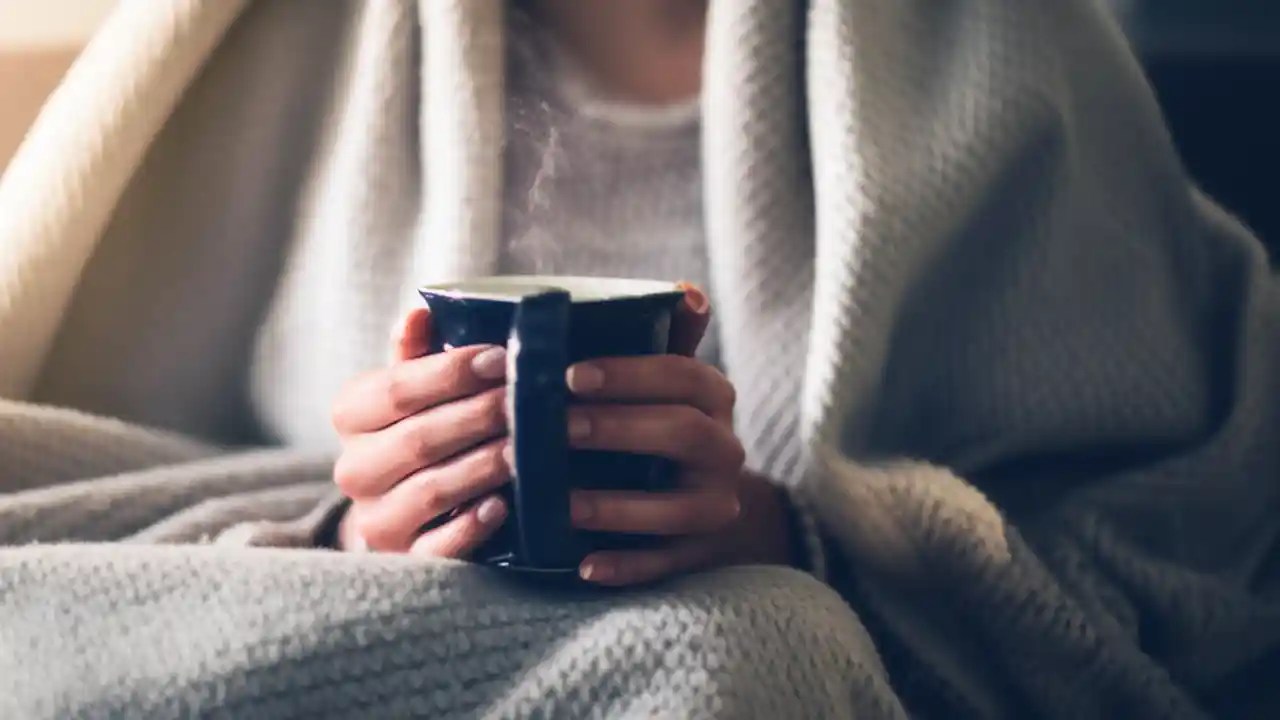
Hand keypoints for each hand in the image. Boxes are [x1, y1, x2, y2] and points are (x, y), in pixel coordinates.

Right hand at [329, 308, 513, 555]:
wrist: (407, 513)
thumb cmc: (422, 431)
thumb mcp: (414, 390)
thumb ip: (416, 354)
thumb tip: (418, 312)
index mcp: (351, 415)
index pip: (397, 390)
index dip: (451, 372)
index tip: (501, 358)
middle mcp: (354, 469)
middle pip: (418, 439)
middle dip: (478, 416)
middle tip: (527, 400)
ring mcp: (376, 520)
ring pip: (431, 490)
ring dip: (484, 466)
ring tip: (527, 447)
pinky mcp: (405, 560)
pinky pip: (438, 547)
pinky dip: (471, 525)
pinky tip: (504, 505)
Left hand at [565, 286, 797, 584]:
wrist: (702, 496)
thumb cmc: (660, 419)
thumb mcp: (667, 377)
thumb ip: (668, 335)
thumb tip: (684, 292)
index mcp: (714, 396)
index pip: (682, 375)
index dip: (629, 374)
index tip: (570, 375)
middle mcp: (725, 449)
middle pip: (682, 434)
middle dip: (617, 429)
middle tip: (555, 428)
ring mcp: (715, 505)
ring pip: (678, 508)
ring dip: (618, 506)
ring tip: (562, 504)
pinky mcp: (698, 553)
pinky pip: (666, 564)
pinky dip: (627, 566)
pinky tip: (584, 565)